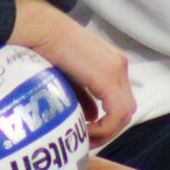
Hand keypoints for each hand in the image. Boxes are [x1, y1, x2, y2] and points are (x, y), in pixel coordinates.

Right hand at [10, 0, 134, 144]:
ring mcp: (117, 71)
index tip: (86, 132)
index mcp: (112, 65)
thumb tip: (91, 117)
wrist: (42, 30)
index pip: (120, 102)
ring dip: (107, 131)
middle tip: (87, 139)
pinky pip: (116, 113)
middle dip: (109, 130)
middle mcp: (120, 67)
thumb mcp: (70, 79)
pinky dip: (104, 127)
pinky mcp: (109, 77)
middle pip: (126, 110)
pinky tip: (85, 129)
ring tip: (85, 136)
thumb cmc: (48, 50)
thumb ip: (84, 98)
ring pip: (125, 113)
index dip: (107, 122)